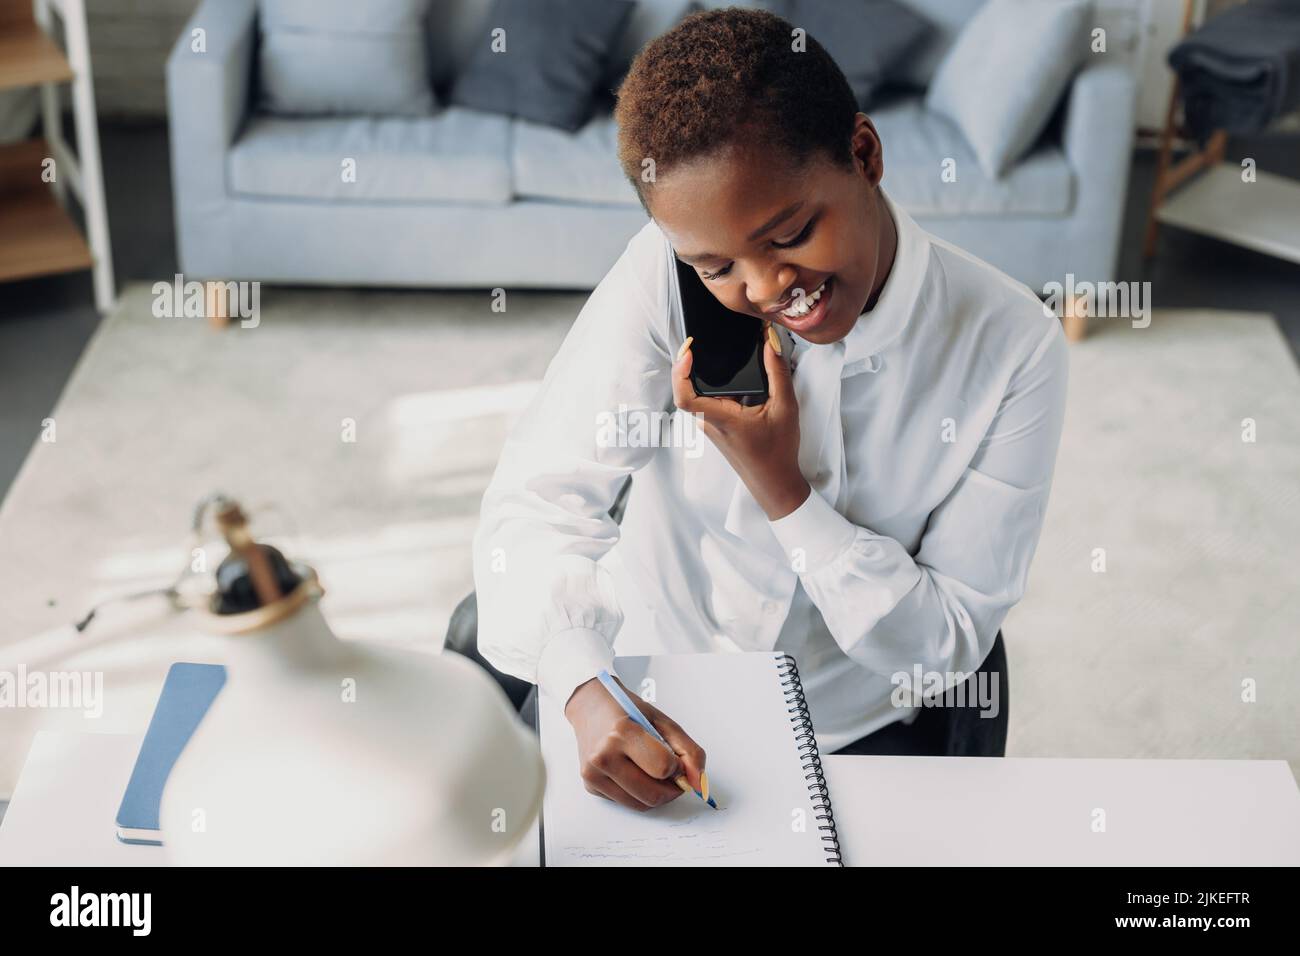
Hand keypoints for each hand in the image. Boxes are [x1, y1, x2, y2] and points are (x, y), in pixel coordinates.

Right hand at [564, 676, 705, 811]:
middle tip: (674, 776)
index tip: (678, 761)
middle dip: (672, 790)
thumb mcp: (662, 721)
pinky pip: (627, 803)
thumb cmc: (627, 711)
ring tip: (655, 773)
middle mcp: (604, 755)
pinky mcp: (590, 785)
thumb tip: (698, 781)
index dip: (678, 768)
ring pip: (641, 805)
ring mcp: (594, 773)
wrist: (590, 707)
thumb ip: (688, 750)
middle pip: (653, 795)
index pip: (663, 767)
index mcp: (622, 733)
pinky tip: (634, 772)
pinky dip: (638, 793)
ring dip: (657, 795)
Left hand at [673, 331, 810, 519]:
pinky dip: (709, 384)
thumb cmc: (779, 450)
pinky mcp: (715, 426)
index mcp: (722, 419)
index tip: (688, 351)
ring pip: (696, 394)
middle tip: (695, 340)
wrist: (774, 482)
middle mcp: (709, 422)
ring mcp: (710, 425)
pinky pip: (706, 400)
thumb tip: (771, 341)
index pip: (685, 397)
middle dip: (686, 362)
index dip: (679, 372)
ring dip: (697, 373)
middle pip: (686, 389)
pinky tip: (723, 372)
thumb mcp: (785, 407)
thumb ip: (777, 372)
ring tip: (705, 349)